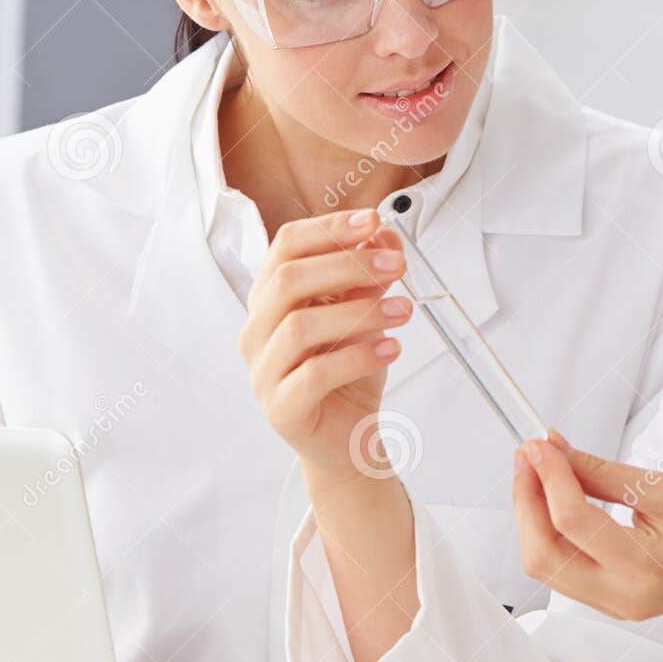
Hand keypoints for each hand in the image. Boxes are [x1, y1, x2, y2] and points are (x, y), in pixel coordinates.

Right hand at [238, 208, 410, 477]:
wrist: (349, 439)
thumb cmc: (350, 372)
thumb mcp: (367, 313)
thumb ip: (370, 275)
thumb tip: (384, 235)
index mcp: (270, 299)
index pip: (285, 247)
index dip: (329, 229)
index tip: (373, 222)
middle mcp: (257, 331)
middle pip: (288, 281)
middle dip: (347, 266)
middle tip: (395, 266)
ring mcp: (264, 372)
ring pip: (299, 326)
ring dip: (359, 312)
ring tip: (404, 311)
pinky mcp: (282, 409)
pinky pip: (316, 375)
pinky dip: (359, 357)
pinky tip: (391, 349)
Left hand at [510, 436, 662, 629]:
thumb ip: (601, 472)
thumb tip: (556, 451)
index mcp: (642, 568)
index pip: (572, 521)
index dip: (547, 476)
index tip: (540, 444)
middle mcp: (623, 597)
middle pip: (543, 554)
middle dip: (526, 501)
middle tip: (529, 457)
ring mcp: (615, 606)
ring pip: (546, 567)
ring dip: (532, 517)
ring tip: (538, 473)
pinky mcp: (612, 602)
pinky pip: (562, 571)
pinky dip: (550, 534)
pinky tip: (554, 501)